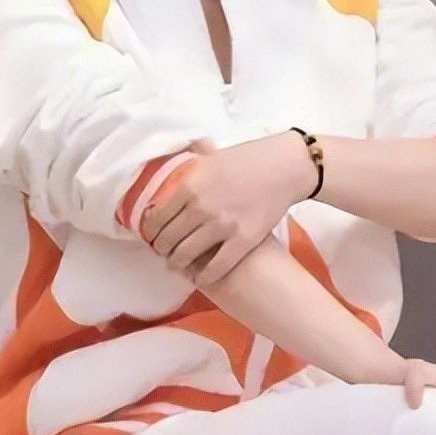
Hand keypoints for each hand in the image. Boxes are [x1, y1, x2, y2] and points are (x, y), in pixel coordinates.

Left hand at [141, 132, 306, 286]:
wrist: (285, 168)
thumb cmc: (249, 158)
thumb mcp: (210, 157)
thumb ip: (187, 168)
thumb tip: (165, 172)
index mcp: (189, 184)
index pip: (156, 218)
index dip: (150, 231)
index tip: (151, 235)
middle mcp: (201, 207)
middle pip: (167, 239)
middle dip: (161, 249)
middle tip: (163, 250)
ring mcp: (222, 226)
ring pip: (185, 256)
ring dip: (177, 263)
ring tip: (177, 263)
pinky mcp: (243, 241)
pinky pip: (215, 268)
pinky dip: (203, 276)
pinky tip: (200, 277)